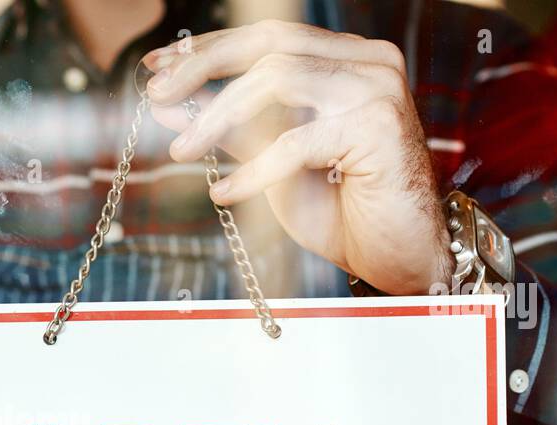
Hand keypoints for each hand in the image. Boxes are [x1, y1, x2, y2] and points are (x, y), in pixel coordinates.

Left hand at [144, 20, 452, 295]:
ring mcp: (377, 89)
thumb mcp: (270, 163)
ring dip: (219, 114)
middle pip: (269, 43)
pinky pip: (295, 141)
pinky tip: (223, 192)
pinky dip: (252, 169)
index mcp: (344, 60)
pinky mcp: (379, 127)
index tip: (156, 67)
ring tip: (183, 151)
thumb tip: (168, 105)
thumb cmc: (342, 211)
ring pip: (278, 78)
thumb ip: (228, 129)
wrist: (400, 257)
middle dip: (204, 67)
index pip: (266, 35)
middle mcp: (366, 62)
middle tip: (156, 95)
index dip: (207, 47)